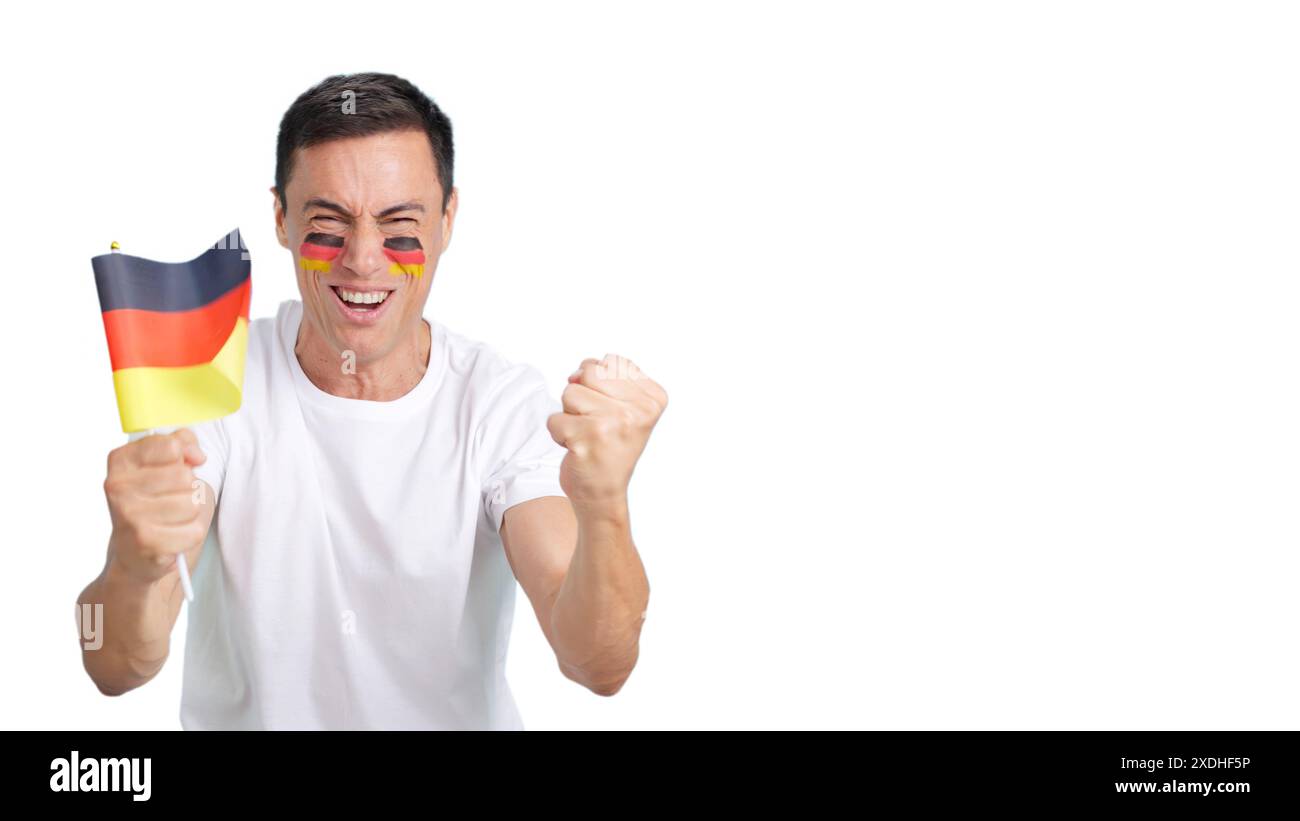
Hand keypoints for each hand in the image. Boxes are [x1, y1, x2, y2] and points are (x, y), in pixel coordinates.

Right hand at [103, 429, 209, 585]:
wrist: (137, 552)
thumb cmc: (157, 501)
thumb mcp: (166, 463)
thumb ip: (182, 443)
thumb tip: (196, 456)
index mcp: (121, 461)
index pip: (171, 446)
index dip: (184, 458)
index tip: (177, 467)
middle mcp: (118, 487)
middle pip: (184, 476)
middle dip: (188, 489)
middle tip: (172, 499)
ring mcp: (129, 516)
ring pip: (191, 503)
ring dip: (191, 513)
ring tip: (172, 518)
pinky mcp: (145, 543)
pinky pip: (193, 531)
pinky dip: (190, 535)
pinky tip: (172, 536)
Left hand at [547, 354, 667, 511]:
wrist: (604, 494)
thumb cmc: (611, 446)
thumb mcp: (624, 406)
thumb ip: (606, 376)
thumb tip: (575, 374)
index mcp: (653, 398)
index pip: (611, 362)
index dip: (601, 386)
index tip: (613, 413)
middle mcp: (639, 410)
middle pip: (589, 371)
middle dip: (583, 396)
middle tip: (596, 424)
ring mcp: (614, 424)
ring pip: (570, 393)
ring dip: (570, 415)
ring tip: (587, 436)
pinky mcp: (587, 439)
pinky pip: (554, 418)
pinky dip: (559, 434)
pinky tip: (578, 449)